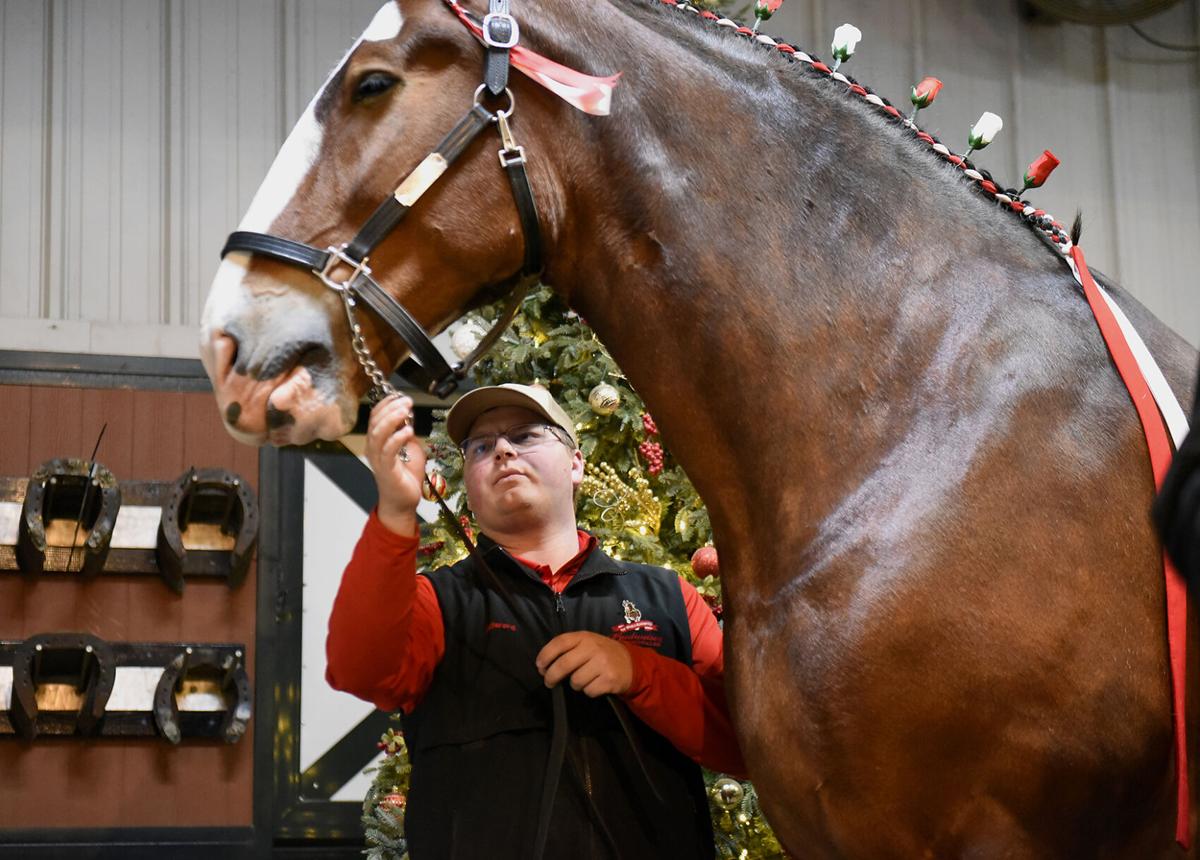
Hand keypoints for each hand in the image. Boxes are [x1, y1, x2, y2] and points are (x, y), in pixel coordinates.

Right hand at [365, 395, 426, 534]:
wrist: (403, 502)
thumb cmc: (406, 475)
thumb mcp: (410, 448)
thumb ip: (406, 433)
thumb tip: (408, 417)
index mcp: (376, 441)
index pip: (375, 417)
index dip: (386, 404)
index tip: (401, 396)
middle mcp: (373, 449)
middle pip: (375, 422)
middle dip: (391, 408)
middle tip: (406, 401)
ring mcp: (378, 459)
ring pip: (378, 434)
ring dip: (392, 419)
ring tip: (406, 411)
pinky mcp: (386, 470)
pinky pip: (388, 451)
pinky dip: (397, 438)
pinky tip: (408, 431)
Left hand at [536, 631, 632, 696]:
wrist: (630, 663)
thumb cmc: (602, 653)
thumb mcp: (587, 643)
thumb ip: (568, 649)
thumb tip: (544, 666)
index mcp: (584, 637)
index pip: (559, 642)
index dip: (545, 655)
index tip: (539, 666)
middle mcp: (593, 648)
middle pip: (563, 664)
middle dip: (551, 677)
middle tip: (549, 682)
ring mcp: (602, 663)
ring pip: (575, 681)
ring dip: (575, 684)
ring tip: (583, 679)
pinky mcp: (609, 679)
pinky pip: (588, 691)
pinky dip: (589, 691)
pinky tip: (595, 684)